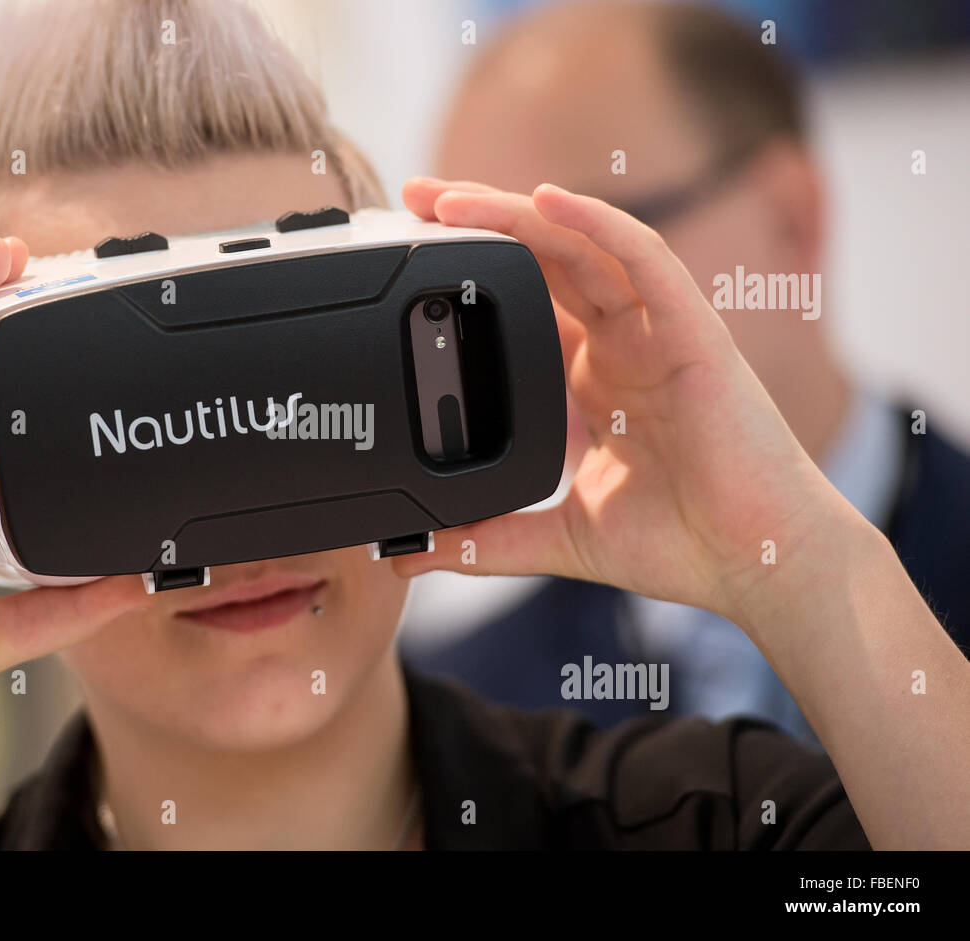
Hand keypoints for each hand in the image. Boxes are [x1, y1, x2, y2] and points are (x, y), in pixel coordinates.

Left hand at [396, 177, 855, 623]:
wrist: (757, 565)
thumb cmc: (681, 543)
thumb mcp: (559, 536)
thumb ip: (487, 540)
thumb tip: (413, 554)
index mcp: (591, 379)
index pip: (523, 302)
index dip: (472, 271)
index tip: (411, 256)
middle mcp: (621, 345)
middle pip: (542, 260)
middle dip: (480, 222)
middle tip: (416, 197)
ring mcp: (657, 334)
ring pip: (582, 248)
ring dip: (518, 214)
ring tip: (452, 197)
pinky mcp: (694, 332)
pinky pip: (645, 259)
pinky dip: (598, 224)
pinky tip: (548, 200)